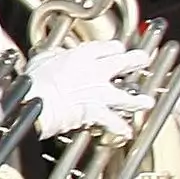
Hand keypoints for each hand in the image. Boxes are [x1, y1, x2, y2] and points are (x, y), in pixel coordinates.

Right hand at [19, 37, 149, 139]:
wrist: (34, 103)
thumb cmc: (33, 82)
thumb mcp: (41, 60)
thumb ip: (53, 55)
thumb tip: (56, 54)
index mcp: (82, 56)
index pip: (108, 47)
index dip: (115, 48)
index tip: (117, 49)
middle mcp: (96, 72)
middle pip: (124, 63)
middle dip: (136, 61)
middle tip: (142, 60)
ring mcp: (99, 93)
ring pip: (126, 96)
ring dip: (138, 101)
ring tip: (146, 102)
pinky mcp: (96, 112)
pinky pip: (113, 122)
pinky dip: (120, 128)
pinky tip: (126, 131)